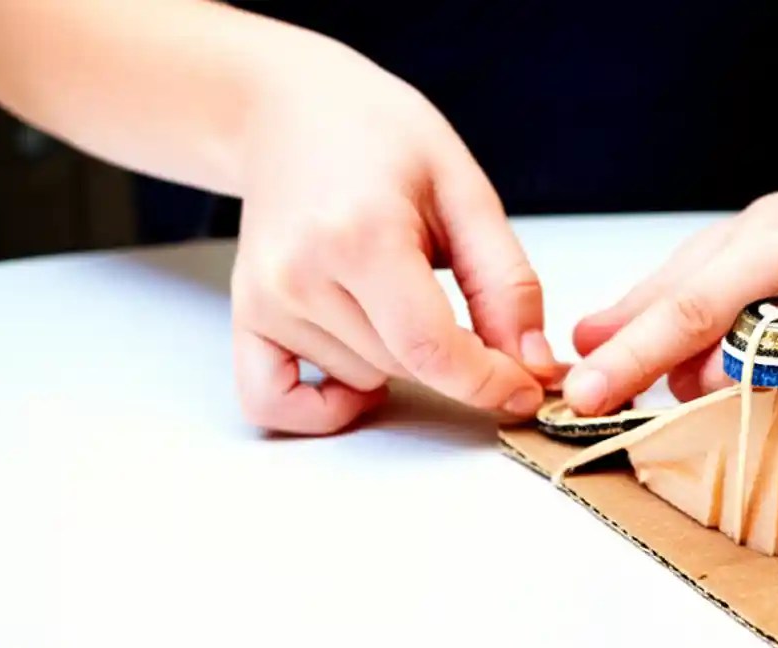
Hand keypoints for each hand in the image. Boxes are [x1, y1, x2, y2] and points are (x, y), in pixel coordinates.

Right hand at [230, 35, 556, 433]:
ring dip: (395, 361)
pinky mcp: (246, 316)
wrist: (288, 110)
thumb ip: (505, 282)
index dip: (488, 383)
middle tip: (460, 304)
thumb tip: (531, 363)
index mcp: (362, 235)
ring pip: (360, 380)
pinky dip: (321, 407)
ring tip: (393, 290)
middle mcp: (300, 274)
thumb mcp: (464, 189)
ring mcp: (265, 300)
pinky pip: (273, 404)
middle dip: (450, 358)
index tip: (524, 385)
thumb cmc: (378, 134)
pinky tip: (354, 372)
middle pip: (403, 368)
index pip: (431, 350)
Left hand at [564, 189, 777, 433]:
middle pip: (741, 371)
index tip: (586, 394)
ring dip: (762, 404)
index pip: (690, 311)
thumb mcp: (718, 251)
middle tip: (707, 365)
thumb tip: (584, 344)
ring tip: (767, 365)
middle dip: (701, 386)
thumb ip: (651, 300)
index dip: (632, 358)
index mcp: (773, 247)